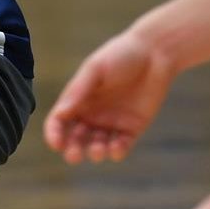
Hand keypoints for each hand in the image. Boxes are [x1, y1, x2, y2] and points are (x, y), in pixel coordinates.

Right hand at [44, 29, 175, 163]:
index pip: (59, 122)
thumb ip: (78, 90)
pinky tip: (116, 148)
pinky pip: (121, 146)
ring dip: (95, 152)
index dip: (54, 134)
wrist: (155, 53)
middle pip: (76, 139)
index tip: (56, 144)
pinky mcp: (132, 128)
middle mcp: (92, 114)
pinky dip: (117, 151)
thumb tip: (61, 113)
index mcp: (77, 99)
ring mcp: (112, 122)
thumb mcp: (95, 69)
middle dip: (73, 150)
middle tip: (74, 155)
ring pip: (97, 146)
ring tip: (99, 149)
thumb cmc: (120, 55)